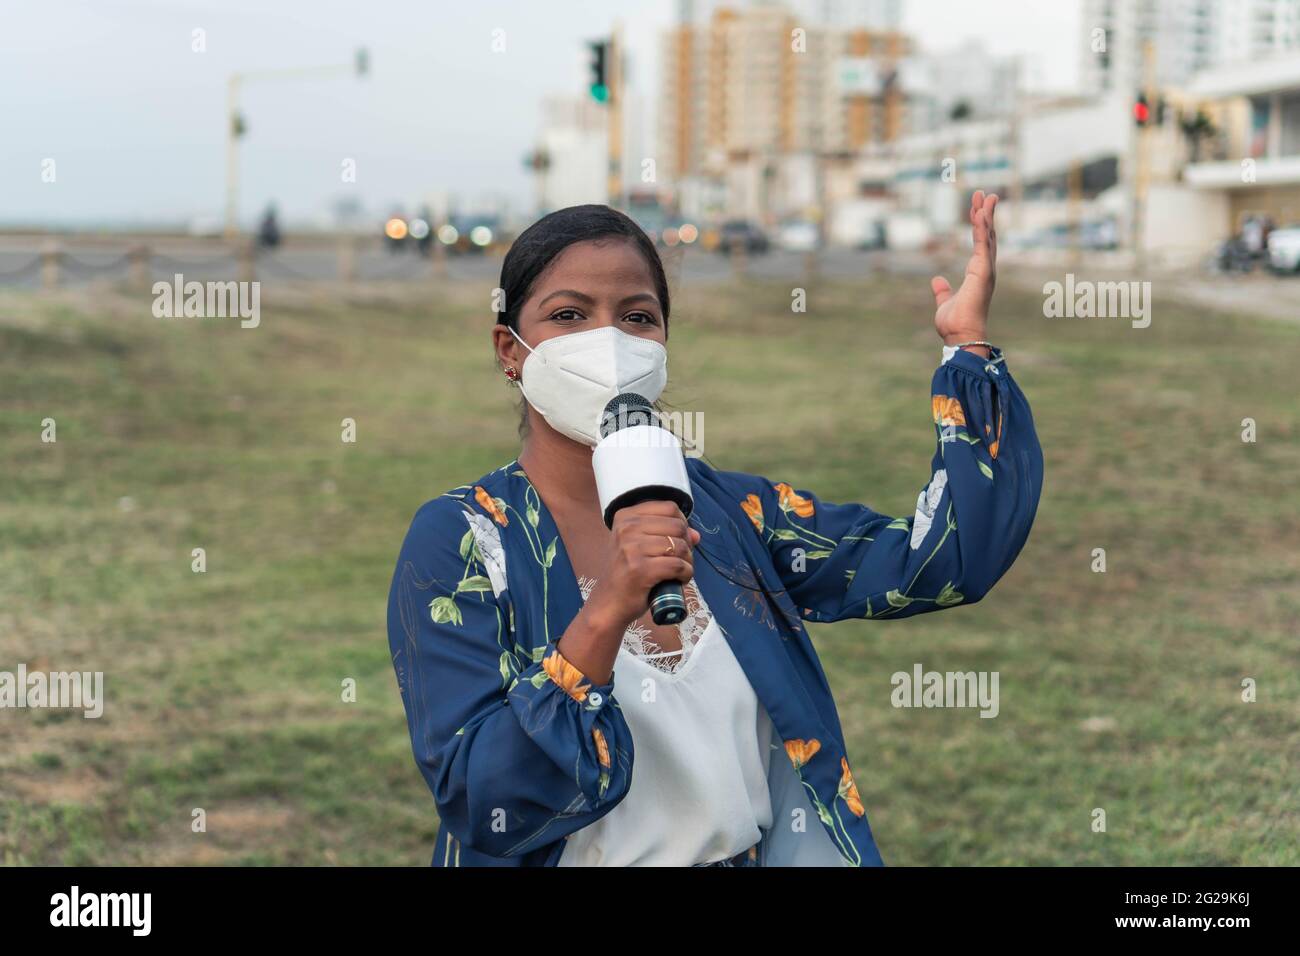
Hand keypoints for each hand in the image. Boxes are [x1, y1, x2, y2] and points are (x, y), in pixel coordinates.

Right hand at [583, 500, 700, 631]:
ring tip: (680, 571)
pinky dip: (686, 574)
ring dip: (688, 561)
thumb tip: (696, 535)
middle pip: (678, 526)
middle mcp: (626, 528)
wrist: (609, 602)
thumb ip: (666, 534)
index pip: (669, 507)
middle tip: (681, 559)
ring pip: (680, 546)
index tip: (680, 539)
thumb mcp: (639, 546)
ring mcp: (631, 548)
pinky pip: (678, 565)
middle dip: (687, 544)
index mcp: (625, 516)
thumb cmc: (627, 573)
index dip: (683, 523)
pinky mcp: (640, 569)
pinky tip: (680, 579)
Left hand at [931, 190, 997, 352]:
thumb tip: (937, 281)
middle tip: (984, 194)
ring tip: (985, 195)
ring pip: (988, 235)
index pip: (981, 244)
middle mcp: (985, 269)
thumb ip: (943, 290)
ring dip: (985, 214)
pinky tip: (980, 213)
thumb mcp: (945, 301)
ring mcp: (986, 269)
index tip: (976, 208)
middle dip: (985, 213)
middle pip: (988, 234)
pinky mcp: (982, 271)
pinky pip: (982, 244)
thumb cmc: (955, 323)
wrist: (960, 335)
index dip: (980, 225)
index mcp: (978, 274)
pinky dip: (982, 228)